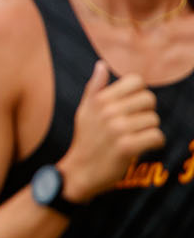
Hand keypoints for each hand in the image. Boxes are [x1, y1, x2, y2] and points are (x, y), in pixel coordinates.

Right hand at [58, 62, 162, 201]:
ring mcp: (117, 129)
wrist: (79, 172)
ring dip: (148, 131)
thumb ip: (94, 88)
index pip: (136, 81)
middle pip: (149, 99)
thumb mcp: (84, 111)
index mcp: (100, 100)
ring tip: (134, 138)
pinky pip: (157, 136)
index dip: (139, 94)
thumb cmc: (86, 140)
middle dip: (146, 113)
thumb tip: (101, 65)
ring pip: (154, 120)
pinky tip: (142, 147)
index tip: (131, 108)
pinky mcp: (127, 147)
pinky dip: (155, 143)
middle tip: (134, 126)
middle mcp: (108, 112)